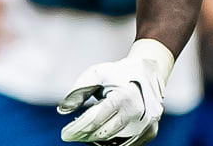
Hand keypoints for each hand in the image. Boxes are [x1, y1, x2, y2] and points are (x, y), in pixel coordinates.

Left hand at [57, 40, 172, 145]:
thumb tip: (62, 110)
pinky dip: (112, 143)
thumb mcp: (95, 75)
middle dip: (84, 136)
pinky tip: (99, 137)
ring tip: (83, 134)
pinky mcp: (150, 132)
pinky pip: (127, 144)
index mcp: (123, 97)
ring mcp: (146, 125)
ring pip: (115, 142)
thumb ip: (78, 92)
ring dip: (97, 141)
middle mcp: (137, 114)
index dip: (77, 129)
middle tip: (71, 136)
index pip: (95, 120)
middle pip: (104, 133)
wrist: (149, 72)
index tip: (64, 134)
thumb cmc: (118, 74)